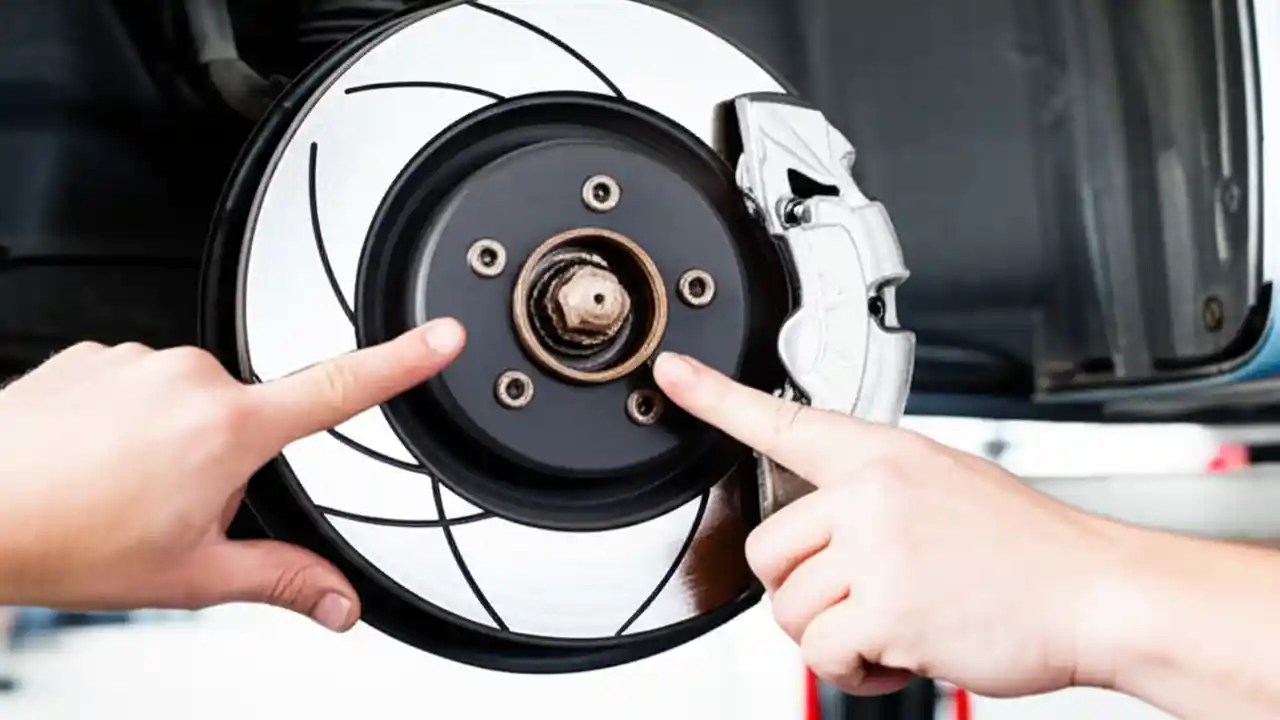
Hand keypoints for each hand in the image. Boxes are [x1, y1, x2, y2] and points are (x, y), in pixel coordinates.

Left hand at [0, 319, 464, 631]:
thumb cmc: (67, 541)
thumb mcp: (192, 575)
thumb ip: (282, 580)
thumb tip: (340, 606)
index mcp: (229, 429)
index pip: (340, 387)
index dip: (403, 359)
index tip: (443, 333)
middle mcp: (189, 378)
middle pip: (245, 417)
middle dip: (224, 461)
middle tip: (168, 507)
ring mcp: (137, 361)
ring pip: (188, 402)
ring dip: (171, 441)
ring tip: (117, 487)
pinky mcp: (95, 355)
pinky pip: (138, 385)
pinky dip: (126, 421)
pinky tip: (90, 461)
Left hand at [653, 352, 1122, 697]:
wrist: (1093, 592)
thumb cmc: (1027, 548)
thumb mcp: (945, 485)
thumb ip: (876, 495)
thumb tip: (827, 527)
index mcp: (881, 456)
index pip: (782, 418)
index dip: (714, 396)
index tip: (673, 375)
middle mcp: (871, 495)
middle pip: (767, 549)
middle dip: (799, 588)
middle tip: (854, 597)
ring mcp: (877, 551)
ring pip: (789, 609)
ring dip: (833, 633)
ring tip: (893, 623)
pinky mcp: (887, 611)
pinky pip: (822, 653)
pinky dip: (855, 668)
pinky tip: (899, 650)